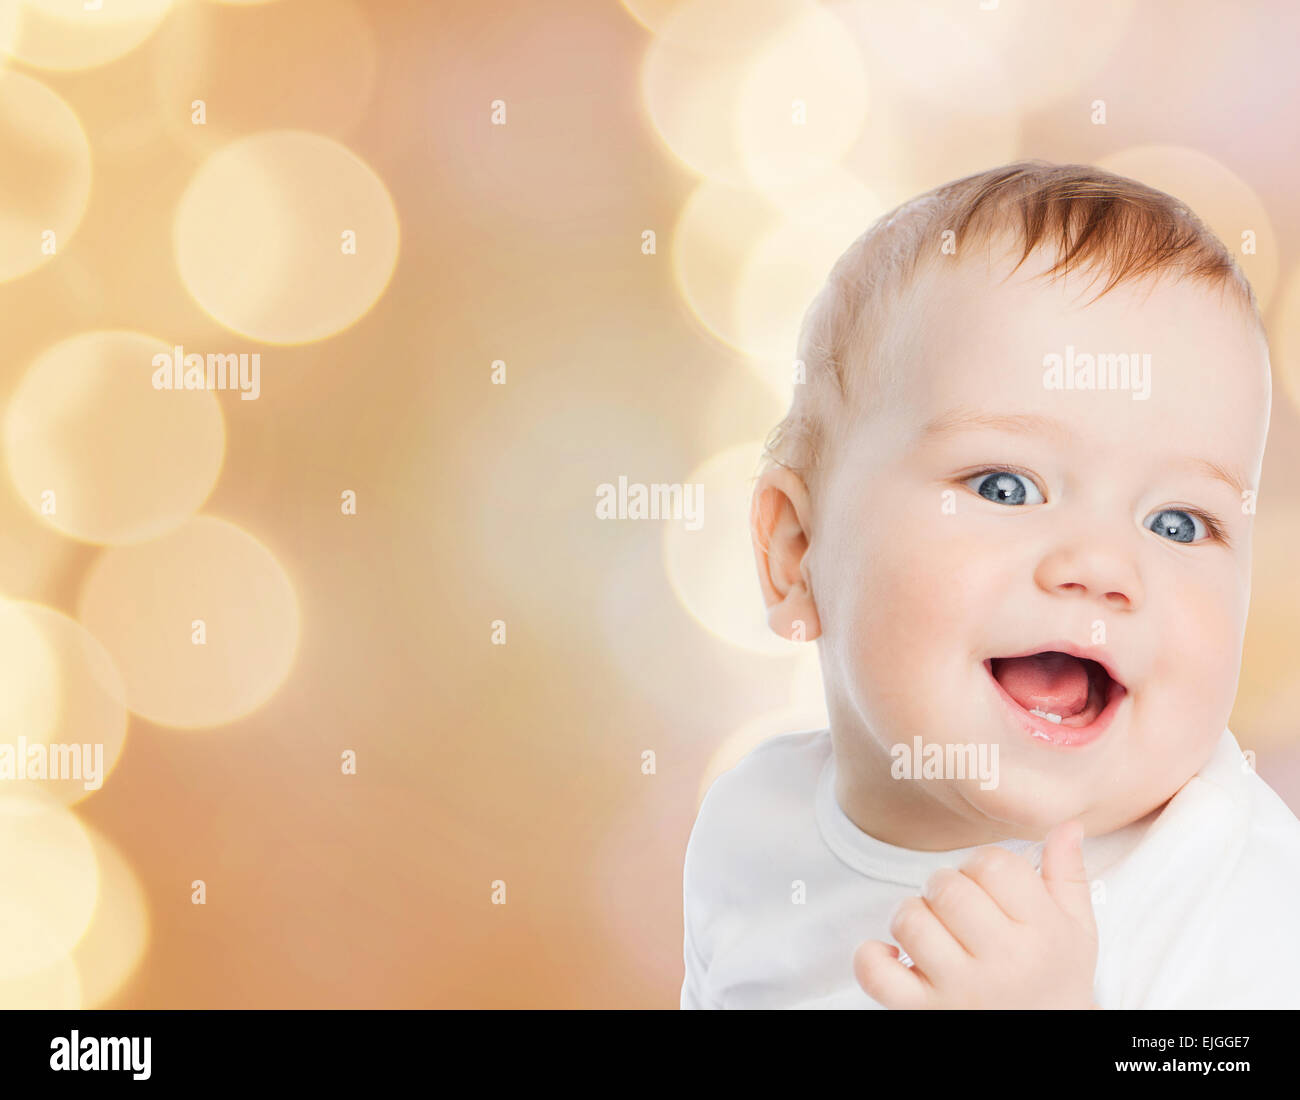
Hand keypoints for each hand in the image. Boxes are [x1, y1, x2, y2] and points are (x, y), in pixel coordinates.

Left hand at [853, 820, 1099, 1008]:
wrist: (1048, 1046)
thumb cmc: (1056, 981)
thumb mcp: (1077, 932)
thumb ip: (1068, 877)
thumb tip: (1068, 825)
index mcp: (1042, 934)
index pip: (994, 864)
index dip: (984, 864)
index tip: (990, 886)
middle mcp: (1002, 964)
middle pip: (948, 888)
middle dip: (946, 886)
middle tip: (959, 908)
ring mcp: (959, 991)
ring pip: (910, 921)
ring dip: (913, 916)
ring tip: (933, 931)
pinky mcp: (923, 1011)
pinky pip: (876, 975)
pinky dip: (871, 958)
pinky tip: (893, 955)